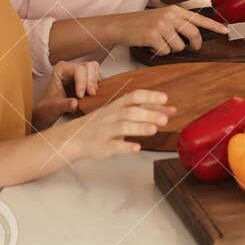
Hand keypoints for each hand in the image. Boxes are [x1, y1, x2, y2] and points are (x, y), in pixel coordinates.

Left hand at [31, 60, 101, 128]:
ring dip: (95, 82)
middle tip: (91, 94)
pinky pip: (96, 76)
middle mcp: (70, 68)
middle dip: (91, 81)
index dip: (82, 82)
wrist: (48, 111)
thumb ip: (64, 105)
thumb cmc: (48, 107)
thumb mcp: (54, 107)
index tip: (81, 96)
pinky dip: (96, 84)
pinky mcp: (85, 79)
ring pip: (94, 69)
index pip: (78, 69)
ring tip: (91, 94)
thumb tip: (75, 104)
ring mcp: (78, 72)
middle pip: (88, 67)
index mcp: (61, 69)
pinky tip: (92, 94)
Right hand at [50, 90, 174, 162]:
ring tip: (153, 130)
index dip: (149, 97)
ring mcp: (106, 131)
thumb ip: (145, 110)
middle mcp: (111, 116)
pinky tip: (137, 148)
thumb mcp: (121, 112)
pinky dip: (125, 147)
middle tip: (165, 118)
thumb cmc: (102, 123)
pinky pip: (113, 146)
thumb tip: (170, 109)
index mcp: (117, 105)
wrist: (74, 137)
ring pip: (122, 127)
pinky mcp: (102, 146)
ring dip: (139, 127)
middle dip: (148, 114)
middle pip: (130, 111)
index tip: (165, 99)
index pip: (134, 96)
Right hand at [123, 5, 229, 54]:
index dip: (214, 26)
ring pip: (179, 46)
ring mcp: (162, 25)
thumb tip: (194, 38)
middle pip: (193, 34)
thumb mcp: (162, 18)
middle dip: (194, 44)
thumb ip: (178, 24)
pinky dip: (159, 52)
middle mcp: (171, 15)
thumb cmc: (142, 24)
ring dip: (170, 49)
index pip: (199, 19)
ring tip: (159, 42)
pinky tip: (150, 45)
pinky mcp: (153, 35)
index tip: (227, 31)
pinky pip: (165, 51)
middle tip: (192, 48)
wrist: (120, 25)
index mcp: (175, 10)